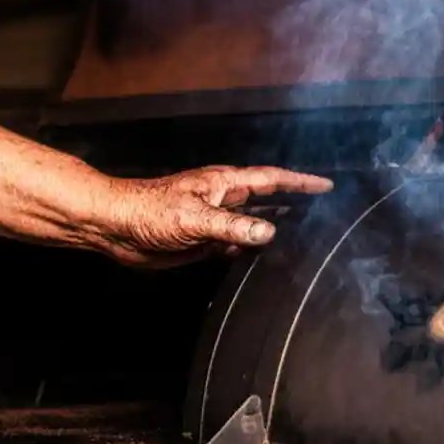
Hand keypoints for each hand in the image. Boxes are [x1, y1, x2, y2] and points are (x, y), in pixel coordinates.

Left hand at [94, 165, 333, 267]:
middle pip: (268, 201)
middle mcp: (224, 200)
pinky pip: (236, 245)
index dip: (300, 182)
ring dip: (275, 231)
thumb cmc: (150, 210)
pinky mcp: (205, 242)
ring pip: (253, 225)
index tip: (326, 185)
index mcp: (225, 184)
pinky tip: (264, 263)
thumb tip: (270, 231)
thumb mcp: (195, 217)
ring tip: (303, 241)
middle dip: (295, 205)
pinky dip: (251, 251)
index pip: (272, 180)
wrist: (116, 227)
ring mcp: (215, 221)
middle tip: (324, 215)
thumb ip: (233, 226)